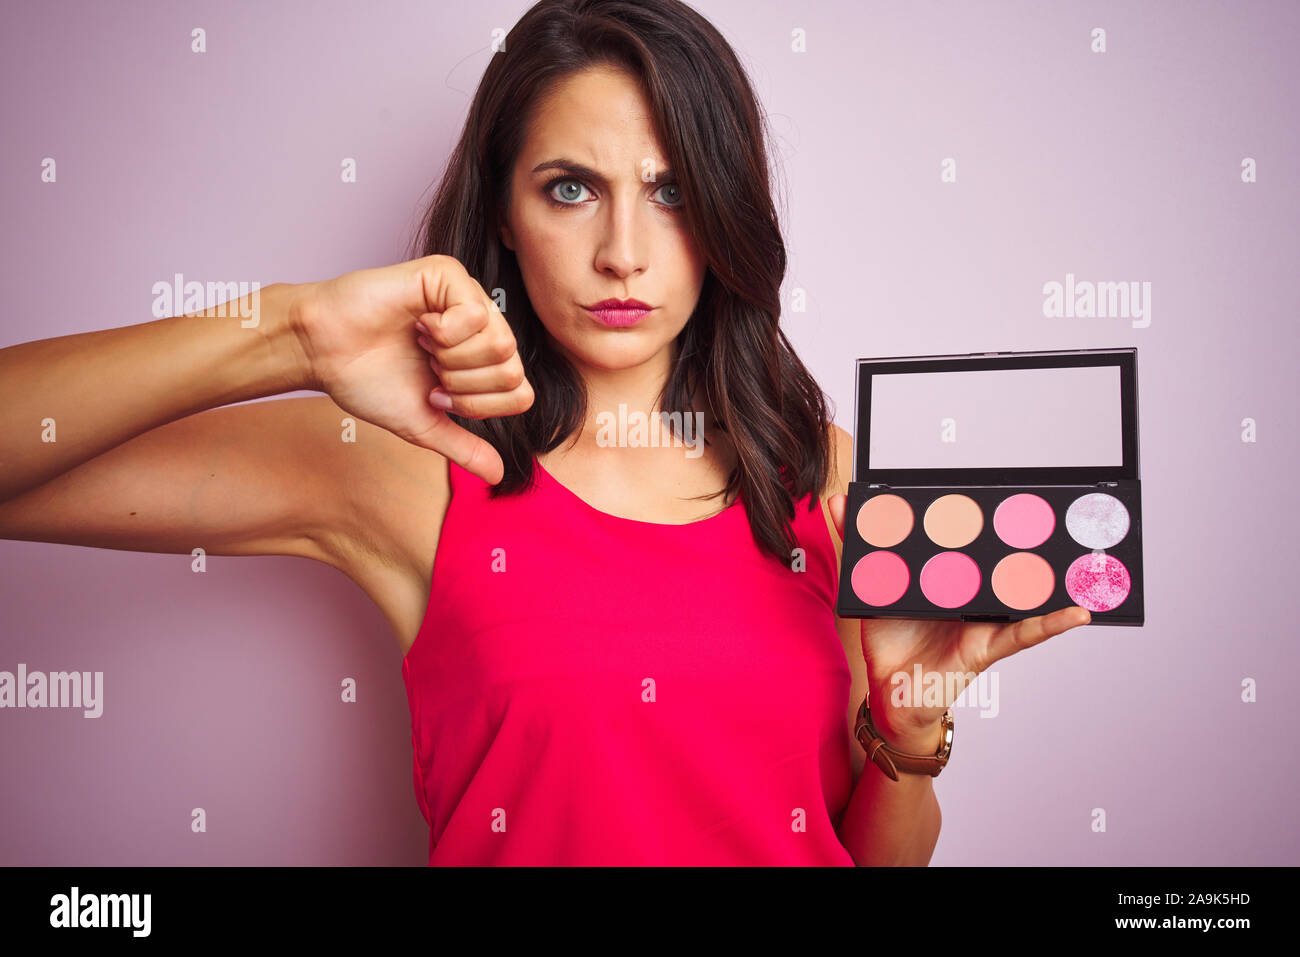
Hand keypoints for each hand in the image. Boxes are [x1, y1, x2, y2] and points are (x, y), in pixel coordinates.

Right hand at [290, 254, 532, 484]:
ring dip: (452, 359)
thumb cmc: (368, 379)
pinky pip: (476, 314)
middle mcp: (483, 324)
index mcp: (482, 356)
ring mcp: (468, 296)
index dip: (476, 406)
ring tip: (422, 346)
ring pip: (500, 344)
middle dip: (462, 385)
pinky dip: (444, 332)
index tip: (436, 394)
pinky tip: (419, 325)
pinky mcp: (448, 274)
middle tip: (428, 369)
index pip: (519, 393)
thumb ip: (463, 446)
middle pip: (512, 370)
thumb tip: (497, 476)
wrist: (323, 352)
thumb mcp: (424, 422)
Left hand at [827, 493, 1091, 750]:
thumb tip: (837, 500)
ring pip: (1023, 592)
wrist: (891, 694)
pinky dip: (1052, 624)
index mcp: (952, 579)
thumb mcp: (870, 586)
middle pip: (1002, 561)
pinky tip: (1077, 613)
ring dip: (1051, 575)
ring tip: (1082, 556)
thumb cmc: (891, 642)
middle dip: (1024, 538)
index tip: (995, 487)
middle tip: (1045, 512)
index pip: (971, 542)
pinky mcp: (988, 648)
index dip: (982, 517)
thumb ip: (858, 544)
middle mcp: (974, 597)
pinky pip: (1026, 634)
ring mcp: (986, 622)